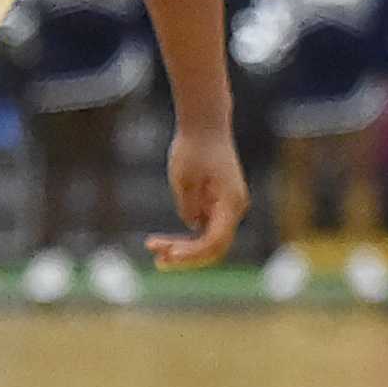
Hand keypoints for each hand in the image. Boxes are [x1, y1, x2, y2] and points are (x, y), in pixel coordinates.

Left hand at [147, 127, 248, 269]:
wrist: (205, 124)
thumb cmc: (194, 147)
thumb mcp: (184, 177)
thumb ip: (188, 205)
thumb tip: (191, 225)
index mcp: (231, 202)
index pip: (215, 241)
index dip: (192, 254)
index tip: (169, 255)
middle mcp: (234, 208)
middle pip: (214, 247)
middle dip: (187, 257)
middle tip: (158, 261)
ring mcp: (226, 208)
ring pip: (207, 241)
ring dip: (183, 249)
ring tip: (153, 250)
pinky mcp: (216, 205)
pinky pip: (203, 230)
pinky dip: (185, 239)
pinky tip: (162, 242)